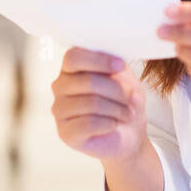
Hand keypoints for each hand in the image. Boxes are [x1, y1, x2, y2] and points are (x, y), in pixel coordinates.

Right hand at [50, 47, 147, 161]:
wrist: (128, 133)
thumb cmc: (123, 102)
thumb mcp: (125, 79)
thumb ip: (117, 67)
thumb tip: (116, 63)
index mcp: (71, 68)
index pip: (73, 57)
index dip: (98, 60)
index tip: (120, 66)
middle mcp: (60, 87)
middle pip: (88, 81)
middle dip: (117, 90)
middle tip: (131, 98)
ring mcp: (60, 110)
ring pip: (91, 103)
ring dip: (116, 109)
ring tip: (127, 113)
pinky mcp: (65, 133)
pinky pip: (89, 124)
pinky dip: (109, 123)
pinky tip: (113, 124)